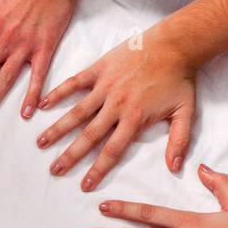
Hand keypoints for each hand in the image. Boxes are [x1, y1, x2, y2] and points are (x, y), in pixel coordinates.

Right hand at [38, 26, 196, 190]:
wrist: (175, 43)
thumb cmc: (180, 78)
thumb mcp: (186, 112)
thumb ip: (179, 141)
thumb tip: (174, 167)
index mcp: (135, 118)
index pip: (112, 150)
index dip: (97, 169)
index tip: (84, 184)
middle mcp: (116, 105)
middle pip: (88, 136)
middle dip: (70, 155)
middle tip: (55, 170)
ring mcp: (105, 86)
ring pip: (76, 112)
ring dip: (58, 128)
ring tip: (41, 143)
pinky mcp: (99, 69)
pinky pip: (75, 82)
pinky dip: (58, 93)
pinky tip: (42, 104)